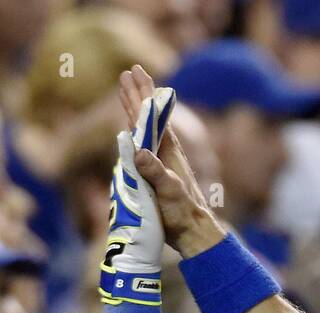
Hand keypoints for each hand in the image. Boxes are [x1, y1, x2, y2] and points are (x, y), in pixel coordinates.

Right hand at [98, 85, 174, 311]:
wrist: (193, 232)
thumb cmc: (183, 213)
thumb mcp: (169, 191)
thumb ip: (155, 171)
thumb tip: (139, 150)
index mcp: (168, 150)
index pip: (151, 114)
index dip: (142, 93)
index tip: (134, 72)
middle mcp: (164, 152)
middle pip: (147, 116)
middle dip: (137, 94)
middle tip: (127, 72)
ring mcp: (160, 162)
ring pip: (144, 129)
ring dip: (134, 110)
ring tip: (126, 93)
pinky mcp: (156, 175)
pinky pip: (142, 146)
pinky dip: (135, 133)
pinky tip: (131, 132)